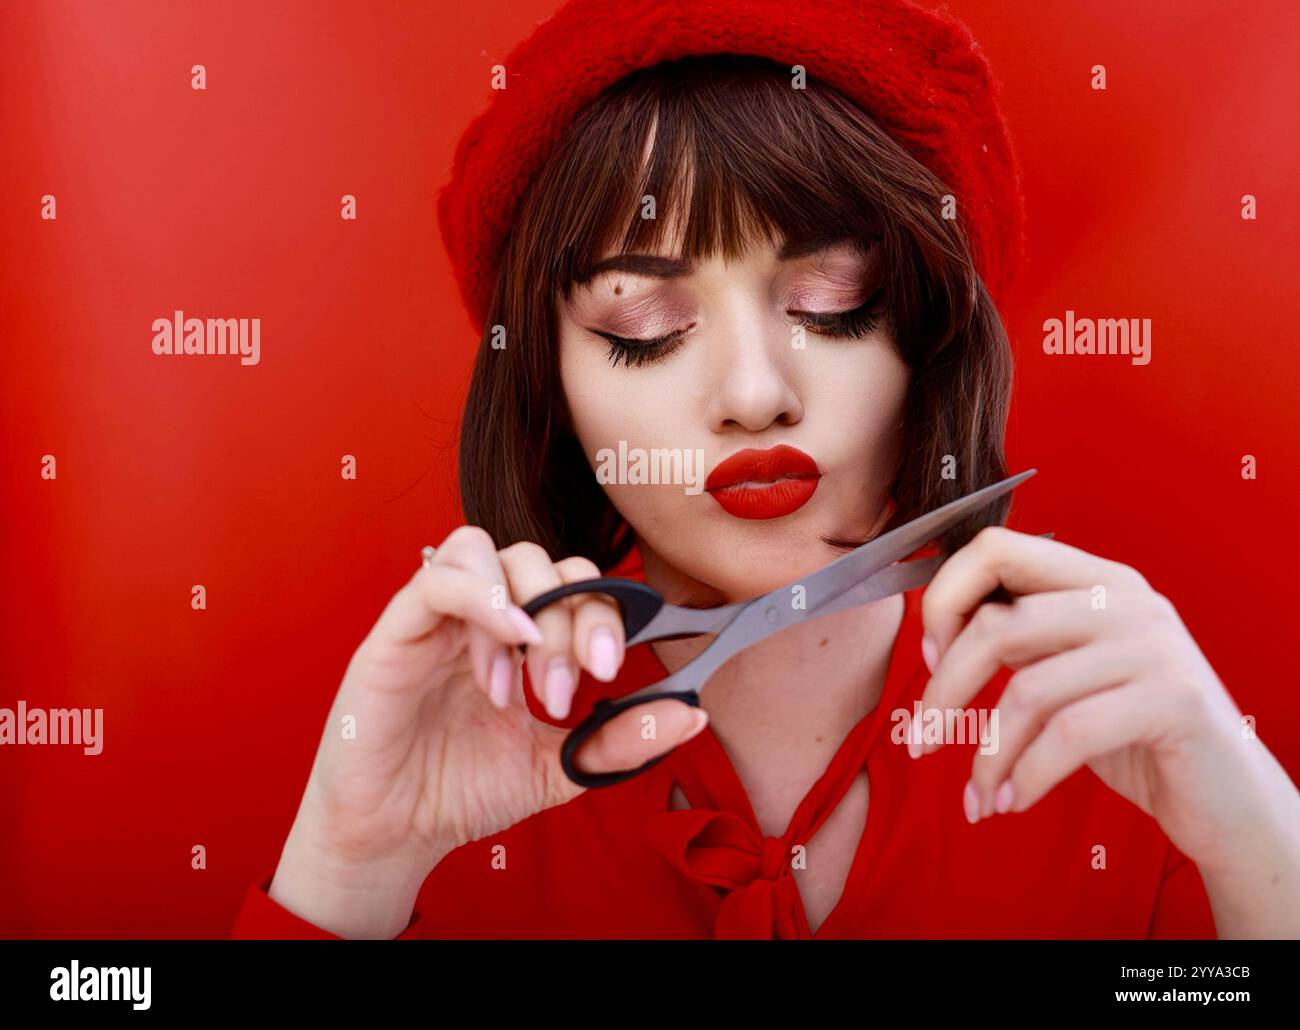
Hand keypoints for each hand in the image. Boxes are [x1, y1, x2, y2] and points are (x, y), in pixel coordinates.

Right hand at [270, 526, 707, 936]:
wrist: (393, 837)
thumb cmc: (463, 792)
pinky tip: (505, 646)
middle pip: (541, 560)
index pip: (574, 584)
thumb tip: (692, 712)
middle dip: (571, 616)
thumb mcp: (558, 768)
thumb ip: (620, 739)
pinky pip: (436, 579)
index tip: (609, 672)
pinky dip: (480, 599)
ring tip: (526, 684)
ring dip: (526, 607)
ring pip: (490, 551)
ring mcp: (437, 617)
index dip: (603, 613)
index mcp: (521, 637)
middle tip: (569, 687)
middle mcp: (481, 615)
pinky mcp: (395, 632)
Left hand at [913, 527, 1299, 887]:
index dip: (946, 599)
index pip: (995, 548)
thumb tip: (936, 632)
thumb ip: (1019, 638)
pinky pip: (1068, 734)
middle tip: (920, 742)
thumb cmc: (1132, 733)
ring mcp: (1152, 644)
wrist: (1225, 797)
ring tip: (979, 796)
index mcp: (1093, 578)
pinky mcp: (1171, 699)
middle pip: (997, 624)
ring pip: (1028, 690)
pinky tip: (1012, 803)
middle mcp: (1125, 598)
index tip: (929, 657)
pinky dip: (1026, 776)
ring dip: (987, 756)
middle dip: (944, 690)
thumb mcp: (1068, 670)